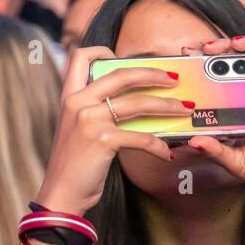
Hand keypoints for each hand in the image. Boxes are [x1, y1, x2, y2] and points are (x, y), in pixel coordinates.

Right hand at [36, 46, 182, 215]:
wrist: (61, 193)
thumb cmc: (73, 163)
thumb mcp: (76, 129)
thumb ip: (94, 110)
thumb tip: (133, 101)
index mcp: (69, 97)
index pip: (80, 57)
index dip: (104, 51)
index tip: (126, 59)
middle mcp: (77, 103)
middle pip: (121, 74)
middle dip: (153, 74)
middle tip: (174, 80)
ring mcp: (89, 120)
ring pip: (138, 103)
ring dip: (167, 105)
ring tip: (184, 110)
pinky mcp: (102, 140)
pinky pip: (141, 136)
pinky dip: (158, 145)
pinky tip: (166, 152)